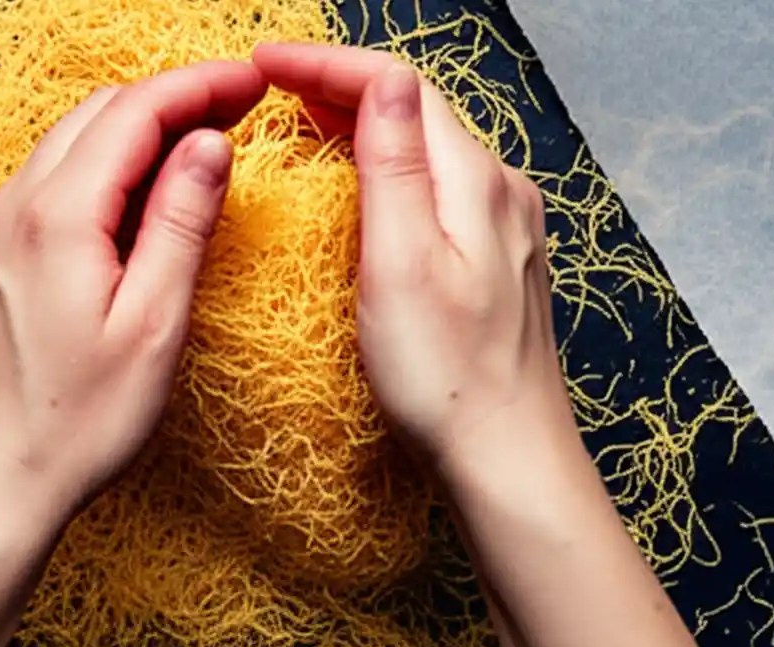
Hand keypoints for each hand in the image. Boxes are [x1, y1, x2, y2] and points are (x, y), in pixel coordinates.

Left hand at [0, 63, 268, 646]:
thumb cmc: (73, 424)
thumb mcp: (152, 326)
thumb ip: (181, 224)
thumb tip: (208, 144)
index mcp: (57, 216)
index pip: (136, 113)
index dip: (201, 86)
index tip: (253, 82)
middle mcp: (13, 207)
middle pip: (99, 114)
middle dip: (172, 98)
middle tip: (238, 107)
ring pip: (72, 143)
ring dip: (136, 130)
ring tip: (200, 145)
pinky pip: (51, 182)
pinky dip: (103, 167)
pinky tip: (139, 198)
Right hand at [253, 45, 578, 485]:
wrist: (509, 456)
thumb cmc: (447, 378)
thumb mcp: (402, 264)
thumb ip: (395, 165)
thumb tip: (384, 78)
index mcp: (475, 183)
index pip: (399, 87)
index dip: (327, 65)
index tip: (264, 62)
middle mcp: (501, 192)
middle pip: (416, 110)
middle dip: (342, 86)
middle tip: (272, 86)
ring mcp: (506, 227)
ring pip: (429, 148)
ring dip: (366, 124)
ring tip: (305, 120)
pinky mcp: (500, 260)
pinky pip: (440, 187)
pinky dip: (393, 167)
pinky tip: (366, 186)